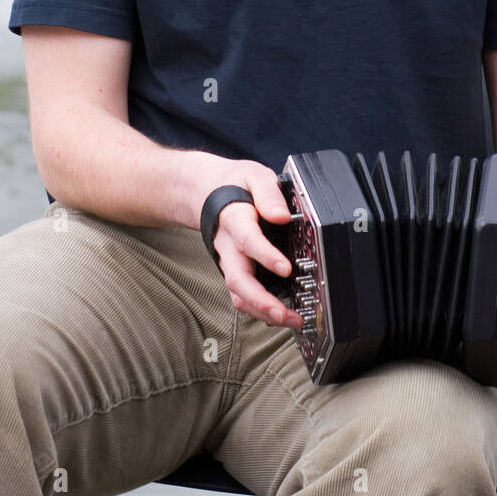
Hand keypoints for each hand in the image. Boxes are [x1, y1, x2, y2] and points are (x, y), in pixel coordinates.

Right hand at [200, 162, 302, 330]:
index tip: (285, 268)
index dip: (265, 255)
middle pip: (238, 279)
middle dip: (261, 300)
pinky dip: (259, 310)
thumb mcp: (253, 175)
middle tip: (284, 313)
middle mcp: (227, 246)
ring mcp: (228, 261)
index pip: (247, 240)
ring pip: (238, 293)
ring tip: (291, 320)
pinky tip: (279, 316)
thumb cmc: (235, 184)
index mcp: (234, 219)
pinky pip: (242, 295)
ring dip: (262, 311)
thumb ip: (268, 193)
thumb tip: (282, 215)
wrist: (205, 192)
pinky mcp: (233, 270)